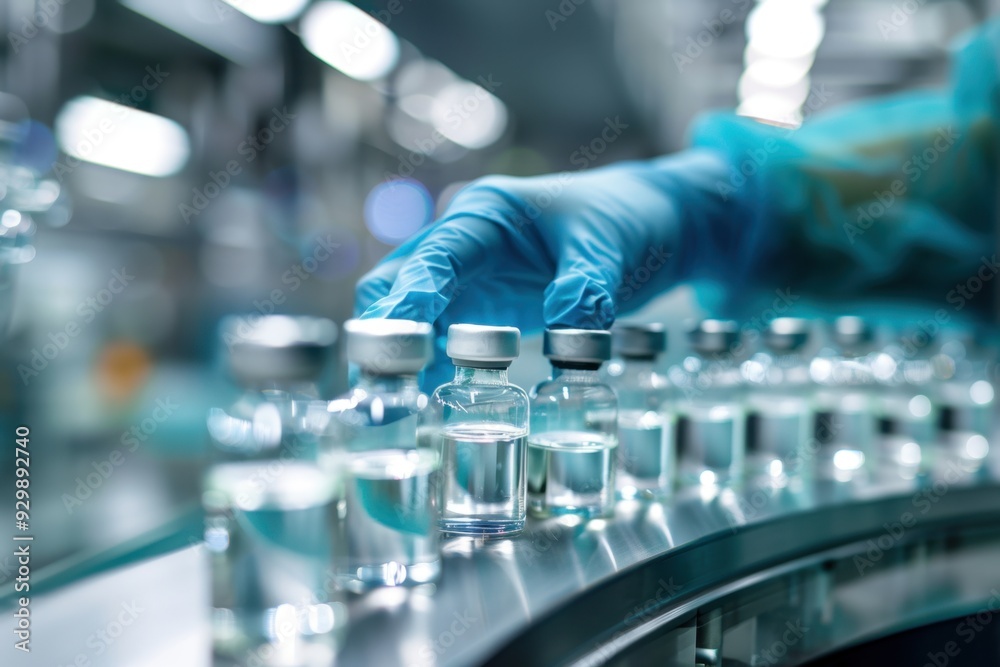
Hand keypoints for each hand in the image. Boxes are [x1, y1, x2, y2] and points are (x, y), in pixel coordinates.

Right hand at [356, 149, 733, 385]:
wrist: (654, 227)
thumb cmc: (626, 218)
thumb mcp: (610, 246)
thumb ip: (587, 285)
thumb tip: (569, 332)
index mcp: (485, 214)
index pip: (434, 257)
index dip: (412, 299)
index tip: (401, 342)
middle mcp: (463, 245)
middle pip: (398, 285)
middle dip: (382, 332)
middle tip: (377, 384)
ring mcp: (469, 279)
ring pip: (410, 317)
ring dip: (396, 357)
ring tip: (387, 406)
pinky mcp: (482, 311)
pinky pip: (442, 342)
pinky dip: (428, 370)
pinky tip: (423, 405)